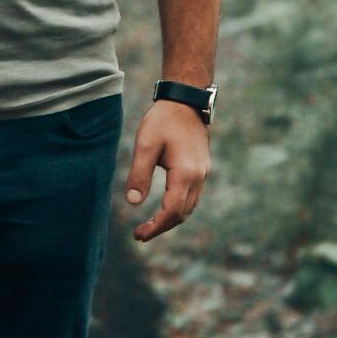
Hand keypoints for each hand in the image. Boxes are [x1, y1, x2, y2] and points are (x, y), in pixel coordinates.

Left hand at [124, 102, 209, 242]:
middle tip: (139, 234)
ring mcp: (203, 174)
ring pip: (189, 207)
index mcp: (185, 173)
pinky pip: (192, 197)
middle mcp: (198, 177)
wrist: (185, 101)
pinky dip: (178, 208)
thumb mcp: (145, 144)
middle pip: (182, 214)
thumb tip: (133, 203)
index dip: (156, 227)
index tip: (138, 235)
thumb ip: (139, 174)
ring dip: (170, 220)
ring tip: (149, 225)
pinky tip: (163, 209)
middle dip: (161, 227)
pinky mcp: (202, 169)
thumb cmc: (163, 121)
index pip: (172, 211)